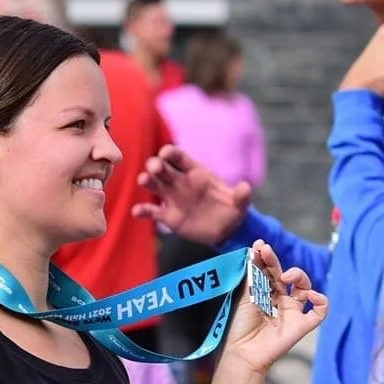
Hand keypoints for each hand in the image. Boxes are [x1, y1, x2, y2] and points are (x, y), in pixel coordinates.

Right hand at [132, 144, 250, 243]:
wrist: (226, 231)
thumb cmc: (232, 210)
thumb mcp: (240, 203)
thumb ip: (241, 195)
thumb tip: (245, 187)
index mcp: (196, 173)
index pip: (180, 158)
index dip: (171, 153)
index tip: (165, 152)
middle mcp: (180, 182)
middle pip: (163, 169)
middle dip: (155, 165)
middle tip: (154, 168)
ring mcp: (172, 198)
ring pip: (154, 186)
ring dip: (147, 181)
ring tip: (143, 181)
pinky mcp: (167, 216)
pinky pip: (151, 211)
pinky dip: (142, 210)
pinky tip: (137, 212)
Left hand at [220, 242, 325, 379]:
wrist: (243, 353)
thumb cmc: (241, 327)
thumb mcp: (245, 296)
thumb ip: (253, 275)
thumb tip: (254, 248)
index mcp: (267, 293)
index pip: (271, 271)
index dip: (267, 258)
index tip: (260, 246)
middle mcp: (282, 300)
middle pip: (288, 276)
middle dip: (278, 262)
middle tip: (267, 253)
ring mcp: (293, 312)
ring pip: (305, 288)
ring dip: (299, 276)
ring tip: (286, 277)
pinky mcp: (302, 325)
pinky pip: (319, 312)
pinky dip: (321, 301)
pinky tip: (311, 296)